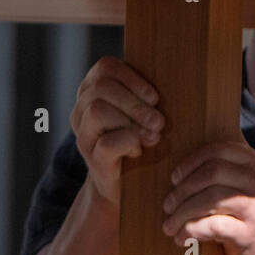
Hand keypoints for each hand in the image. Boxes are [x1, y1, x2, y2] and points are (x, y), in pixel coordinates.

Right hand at [70, 55, 163, 205]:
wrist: (125, 186)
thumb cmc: (139, 140)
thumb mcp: (141, 112)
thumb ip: (146, 94)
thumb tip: (173, 74)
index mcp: (93, 91)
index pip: (105, 67)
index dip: (131, 77)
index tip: (154, 96)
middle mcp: (81, 110)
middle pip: (102, 87)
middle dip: (135, 101)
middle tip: (159, 120)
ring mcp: (84, 135)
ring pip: (97, 110)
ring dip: (133, 119)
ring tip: (154, 134)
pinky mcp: (92, 158)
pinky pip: (106, 142)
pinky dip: (130, 142)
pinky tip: (141, 149)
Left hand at [160, 140, 254, 254]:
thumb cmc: (250, 214)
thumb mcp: (242, 184)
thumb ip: (219, 172)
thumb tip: (176, 178)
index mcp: (251, 162)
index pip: (216, 151)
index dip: (190, 163)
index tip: (174, 179)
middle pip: (210, 174)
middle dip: (182, 190)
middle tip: (168, 205)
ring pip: (210, 199)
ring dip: (182, 213)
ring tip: (169, 225)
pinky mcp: (249, 232)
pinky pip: (213, 226)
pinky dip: (191, 231)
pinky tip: (181, 237)